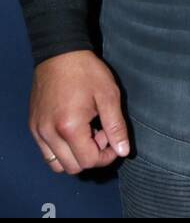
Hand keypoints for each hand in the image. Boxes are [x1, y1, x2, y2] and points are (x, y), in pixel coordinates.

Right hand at [29, 50, 129, 173]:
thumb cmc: (87, 72)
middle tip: (101, 134)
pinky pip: (46, 152)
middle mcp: (49, 134)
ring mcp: (38, 132)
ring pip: (56, 164)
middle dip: (91, 156)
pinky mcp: (33, 127)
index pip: (88, 161)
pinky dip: (61, 150)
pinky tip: (74, 130)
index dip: (106, 156)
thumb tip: (123, 151)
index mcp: (69, 127)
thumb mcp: (109, 96)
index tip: (114, 141)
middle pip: (72, 167)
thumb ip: (116, 127)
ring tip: (87, 133)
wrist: (60, 55)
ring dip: (75, 156)